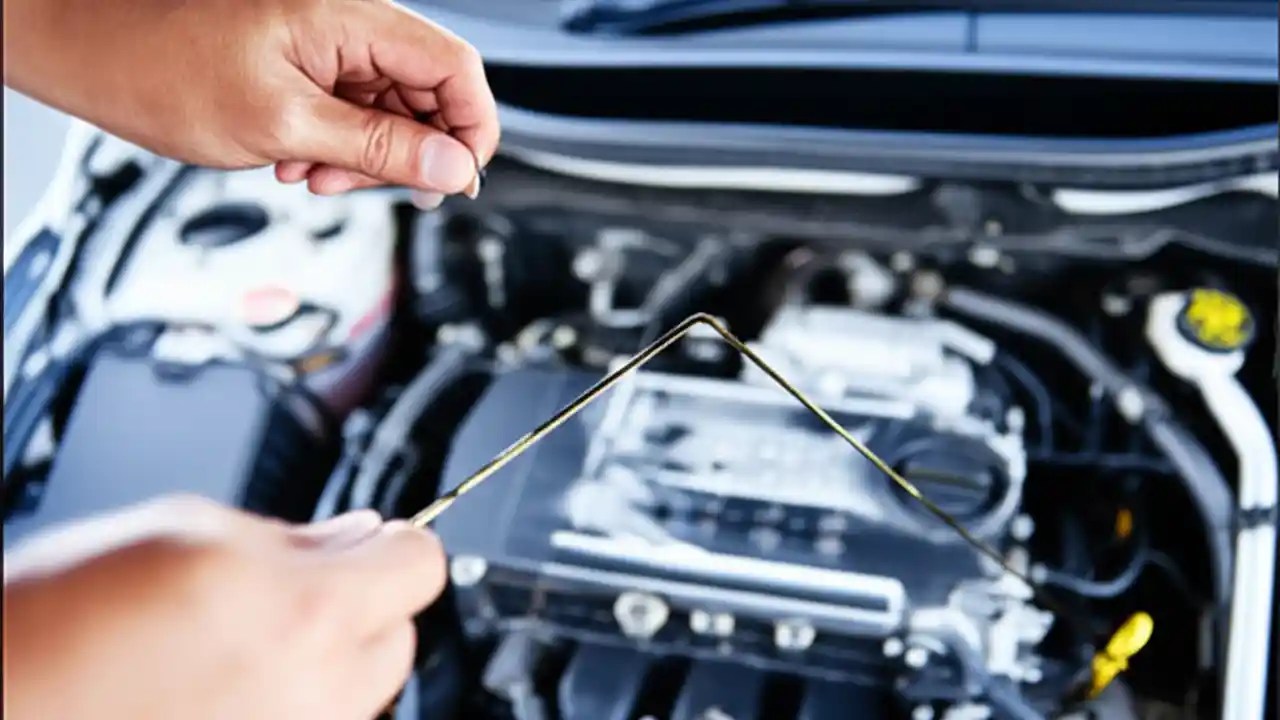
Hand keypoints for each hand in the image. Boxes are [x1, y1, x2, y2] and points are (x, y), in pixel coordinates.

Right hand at [2, 496, 446, 719]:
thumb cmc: (54, 623)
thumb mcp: (181, 531)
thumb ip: (291, 535)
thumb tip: (357, 533)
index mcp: (309, 612)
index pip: (420, 565)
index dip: (393, 542)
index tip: (374, 538)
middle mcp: (319, 692)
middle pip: (399, 633)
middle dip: (361, 603)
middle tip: (290, 588)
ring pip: (362, 688)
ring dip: (326, 657)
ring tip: (240, 641)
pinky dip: (291, 701)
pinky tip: (224, 685)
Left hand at [3, 0, 498, 201]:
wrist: (94, 56)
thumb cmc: (165, 71)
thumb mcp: (286, 125)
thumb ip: (379, 148)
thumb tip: (452, 170)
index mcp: (350, 17)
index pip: (455, 69)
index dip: (471, 131)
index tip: (456, 182)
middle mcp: (348, 22)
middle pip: (428, 92)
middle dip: (408, 152)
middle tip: (373, 189)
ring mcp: (329, 42)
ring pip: (391, 107)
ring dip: (366, 156)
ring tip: (315, 175)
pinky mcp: (308, 62)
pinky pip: (353, 107)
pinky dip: (337, 145)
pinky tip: (299, 161)